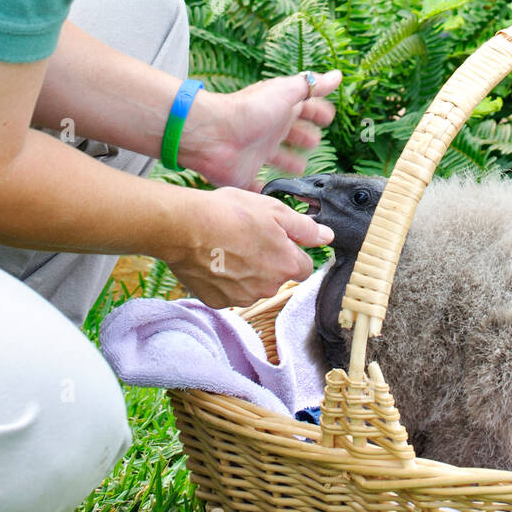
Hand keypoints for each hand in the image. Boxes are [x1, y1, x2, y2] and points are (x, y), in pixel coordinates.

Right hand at [163, 185, 333, 307]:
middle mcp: (268, 288)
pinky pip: (229, 292)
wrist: (184, 227)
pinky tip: (215, 259)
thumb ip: (304, 227)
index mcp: (287, 266)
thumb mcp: (274, 210)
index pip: (303, 265)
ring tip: (228, 246)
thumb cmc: (229, 213)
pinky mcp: (217, 302)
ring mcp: (241, 298)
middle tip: (249, 236)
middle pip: (278, 276)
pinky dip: (225, 279)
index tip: (276, 237)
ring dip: (247, 271)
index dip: (291, 249)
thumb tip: (327, 236)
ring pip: (253, 286)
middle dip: (269, 260)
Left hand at [178, 70, 342, 189]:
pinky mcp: (246, 174)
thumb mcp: (286, 92)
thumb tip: (337, 75)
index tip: (329, 117)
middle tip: (316, 142)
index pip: (303, 110)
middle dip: (305, 138)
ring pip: (277, 160)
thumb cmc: (249, 109)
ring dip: (290, 164)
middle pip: (291, 135)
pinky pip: (257, 185)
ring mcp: (257, 153)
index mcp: (279, 111)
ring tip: (303, 169)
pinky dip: (265, 189)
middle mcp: (268, 131)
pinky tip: (275, 194)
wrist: (214, 134)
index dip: (317, 113)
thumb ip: (311, 86)